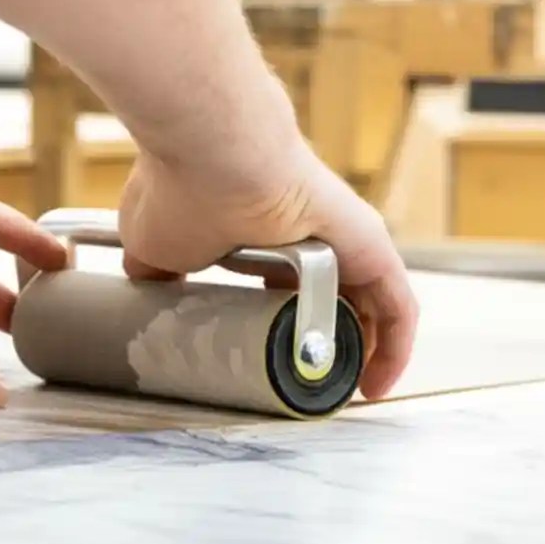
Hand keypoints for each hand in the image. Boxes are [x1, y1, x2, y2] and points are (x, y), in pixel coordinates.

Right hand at [118, 142, 417, 399]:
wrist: (210, 149)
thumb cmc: (178, 188)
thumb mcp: (152, 246)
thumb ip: (157, 271)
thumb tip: (149, 292)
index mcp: (257, 234)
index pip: (281, 287)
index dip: (277, 325)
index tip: (267, 361)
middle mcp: (306, 233)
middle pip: (331, 298)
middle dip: (326, 344)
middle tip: (312, 386)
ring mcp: (342, 237)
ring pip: (369, 304)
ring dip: (365, 352)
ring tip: (348, 394)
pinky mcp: (370, 244)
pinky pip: (396, 305)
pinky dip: (394, 347)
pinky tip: (378, 385)